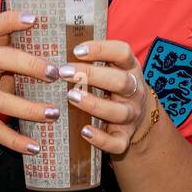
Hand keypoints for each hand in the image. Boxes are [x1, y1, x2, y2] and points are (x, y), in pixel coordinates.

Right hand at [0, 9, 58, 154]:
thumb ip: (15, 55)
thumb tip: (64, 59)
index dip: (12, 20)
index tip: (34, 18)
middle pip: (1, 59)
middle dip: (30, 65)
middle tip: (55, 73)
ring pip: (1, 101)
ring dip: (29, 108)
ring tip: (54, 113)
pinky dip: (15, 141)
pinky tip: (36, 147)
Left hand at [56, 39, 148, 154]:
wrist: (136, 115)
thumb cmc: (112, 86)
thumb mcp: (110, 68)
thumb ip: (91, 60)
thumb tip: (55, 50)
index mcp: (130, 68)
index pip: (122, 53)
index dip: (101, 49)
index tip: (76, 51)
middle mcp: (134, 91)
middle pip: (120, 81)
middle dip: (92, 76)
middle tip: (65, 72)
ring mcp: (131, 115)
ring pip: (119, 112)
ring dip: (94, 104)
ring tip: (71, 97)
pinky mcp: (125, 136)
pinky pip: (117, 142)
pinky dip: (102, 139)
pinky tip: (84, 132)